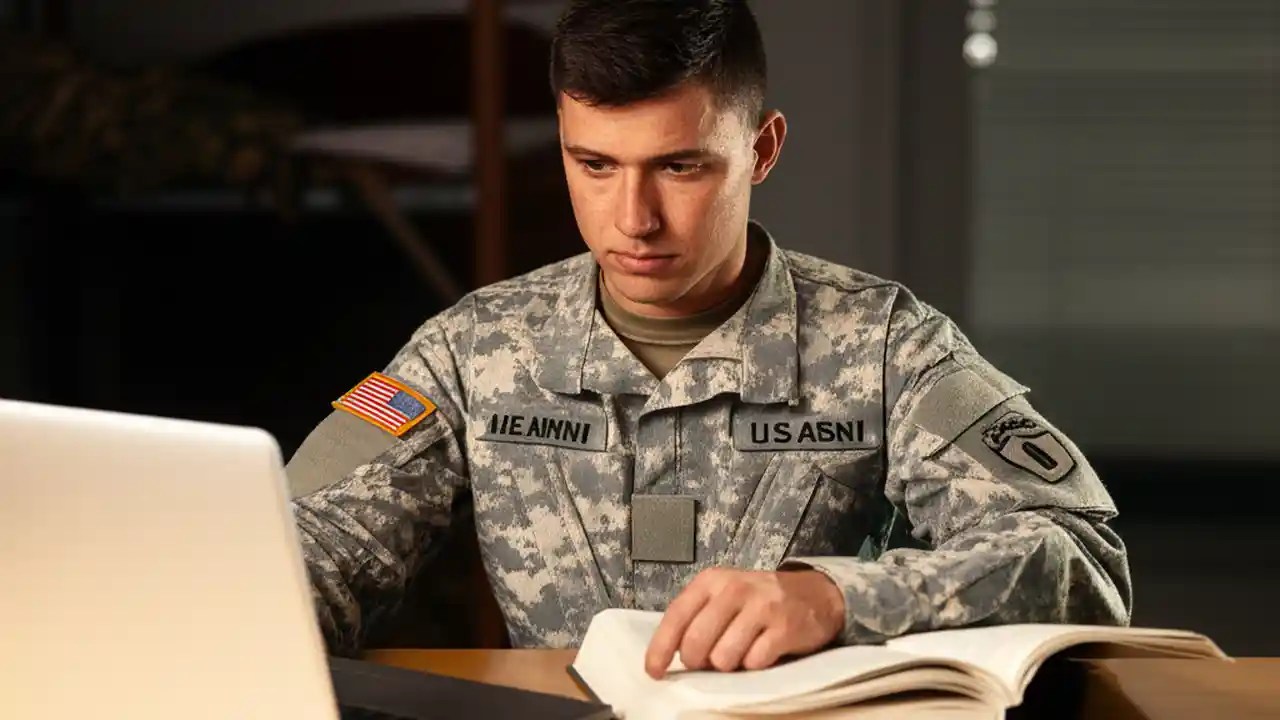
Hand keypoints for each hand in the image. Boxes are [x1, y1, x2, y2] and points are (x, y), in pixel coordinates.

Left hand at [644, 567, 844, 677]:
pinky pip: (754, 662)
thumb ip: (697, 618)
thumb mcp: (724, 595)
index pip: (676, 617)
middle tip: (711, 660)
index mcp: (712, 581)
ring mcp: (761, 607)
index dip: (660, 649)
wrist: (814, 594)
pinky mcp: (784, 627)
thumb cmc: (759, 600)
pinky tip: (762, 650)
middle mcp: (734, 589)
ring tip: (742, 650)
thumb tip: (671, 656)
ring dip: (730, 664)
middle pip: (696, 643)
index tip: (654, 671)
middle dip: (698, 662)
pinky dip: (754, 665)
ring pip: (723, 658)